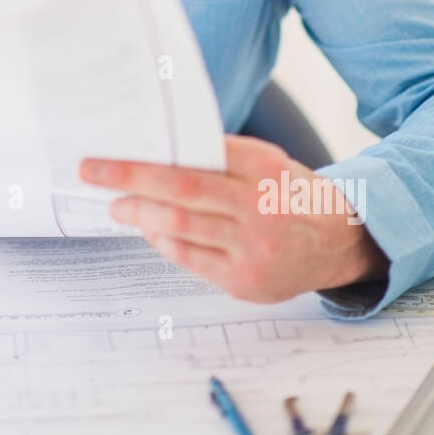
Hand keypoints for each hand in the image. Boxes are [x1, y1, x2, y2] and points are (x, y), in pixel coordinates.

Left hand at [78, 135, 388, 303]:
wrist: (340, 242)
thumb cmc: (289, 195)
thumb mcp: (267, 162)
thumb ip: (221, 156)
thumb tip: (157, 152)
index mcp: (264, 170)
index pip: (192, 161)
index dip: (143, 163)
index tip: (105, 158)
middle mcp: (260, 209)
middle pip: (180, 192)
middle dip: (128, 183)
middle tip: (93, 175)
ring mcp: (253, 249)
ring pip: (179, 229)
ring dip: (140, 215)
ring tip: (119, 205)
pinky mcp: (246, 281)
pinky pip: (189, 259)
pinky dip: (163, 242)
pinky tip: (150, 231)